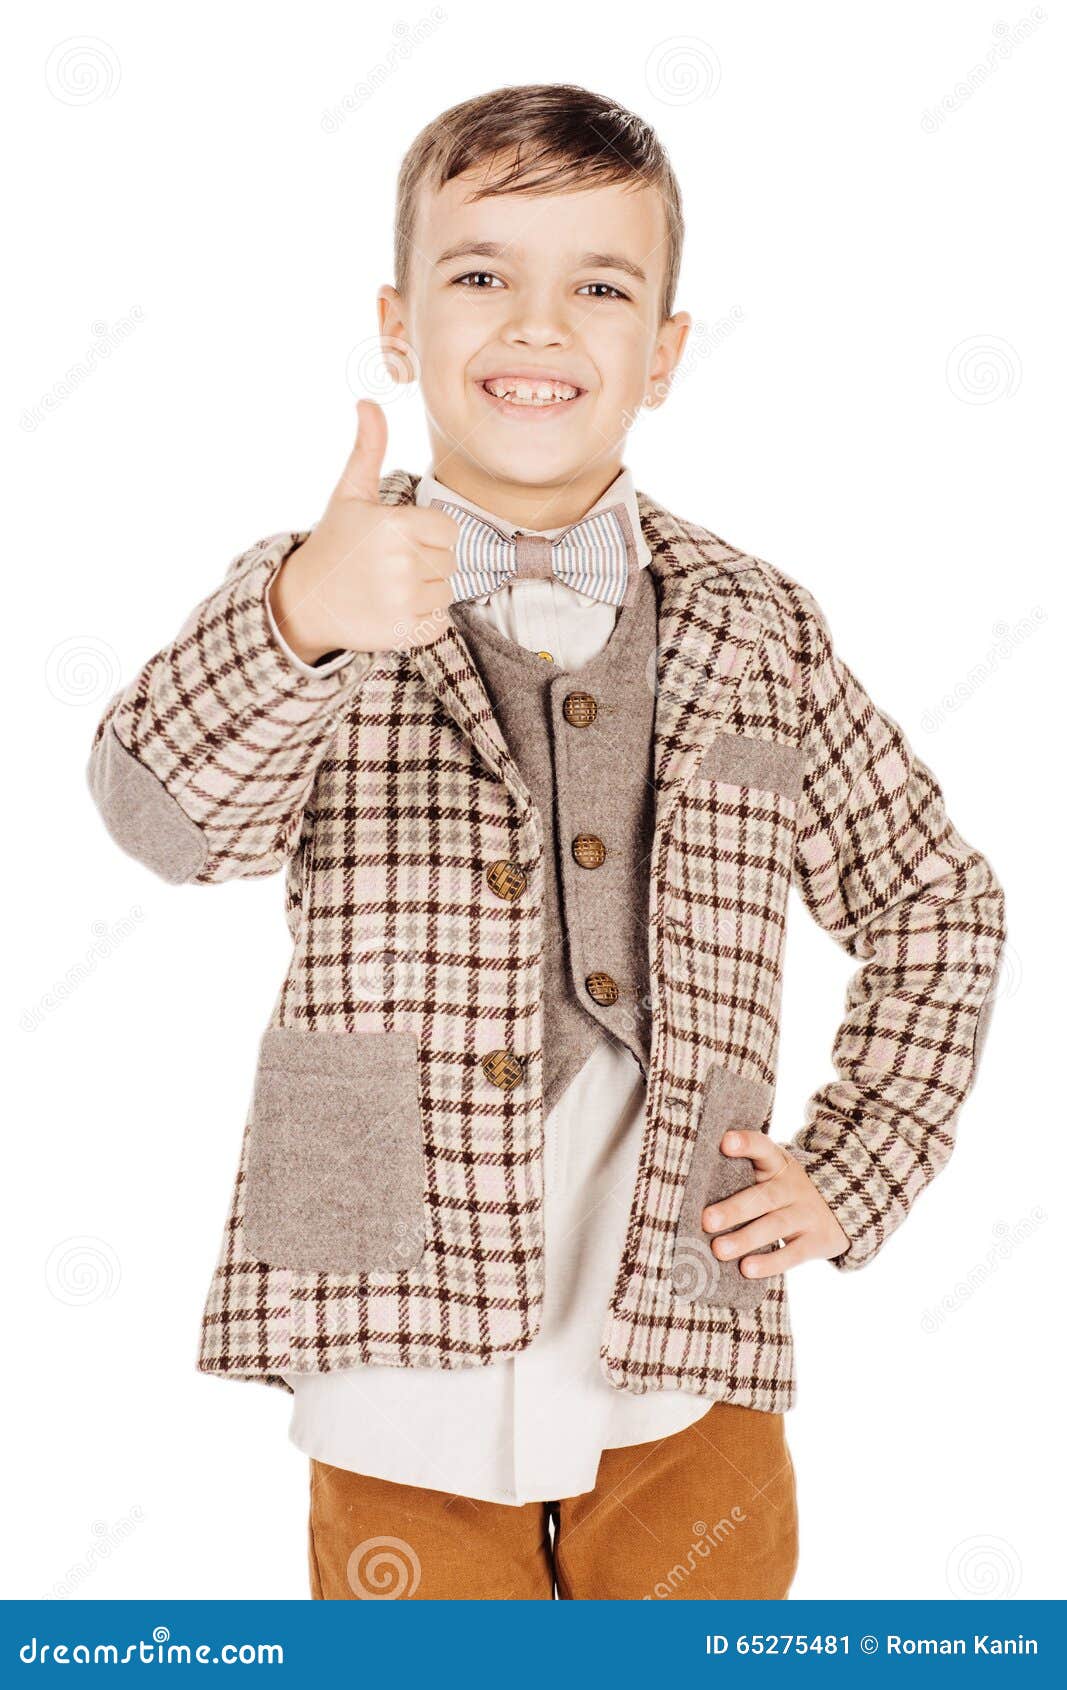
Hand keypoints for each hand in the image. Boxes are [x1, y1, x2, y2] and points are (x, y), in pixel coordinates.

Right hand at [268, 399, 457, 662]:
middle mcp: (402, 563)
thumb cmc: (334, 542)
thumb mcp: (350, 494)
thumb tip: (368, 402)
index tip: (398, 539)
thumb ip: (368, 449)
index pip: (447, 531)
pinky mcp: (405, 632)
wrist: (306, 599)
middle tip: (387, 565)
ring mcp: (404, 600)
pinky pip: (439, 621)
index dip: (428, 534)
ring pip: (446, 592)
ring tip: (389, 586)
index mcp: (396, 525)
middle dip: (425, 562)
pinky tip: (393, 609)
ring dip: (425, 591)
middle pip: (448, 562)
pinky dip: (422, 619)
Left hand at [701, 1131, 849, 1277]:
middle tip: (706, 1221)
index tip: (725, 1142)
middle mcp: (793, 1186)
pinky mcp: (817, 1241)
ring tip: (719, 1250)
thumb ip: (741, 1174)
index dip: (746, 1144)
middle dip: (734, 1209)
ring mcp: (807, 1213)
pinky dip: (770, 1262)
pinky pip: (793, 1253)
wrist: (841, 1208)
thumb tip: (690, 1189)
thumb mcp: (772, 1174)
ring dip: (746, 1239)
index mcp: (777, 1164)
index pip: (763, 1148)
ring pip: (775, 1226)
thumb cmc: (784, 1191)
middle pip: (764, 1196)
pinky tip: (747, 1269)